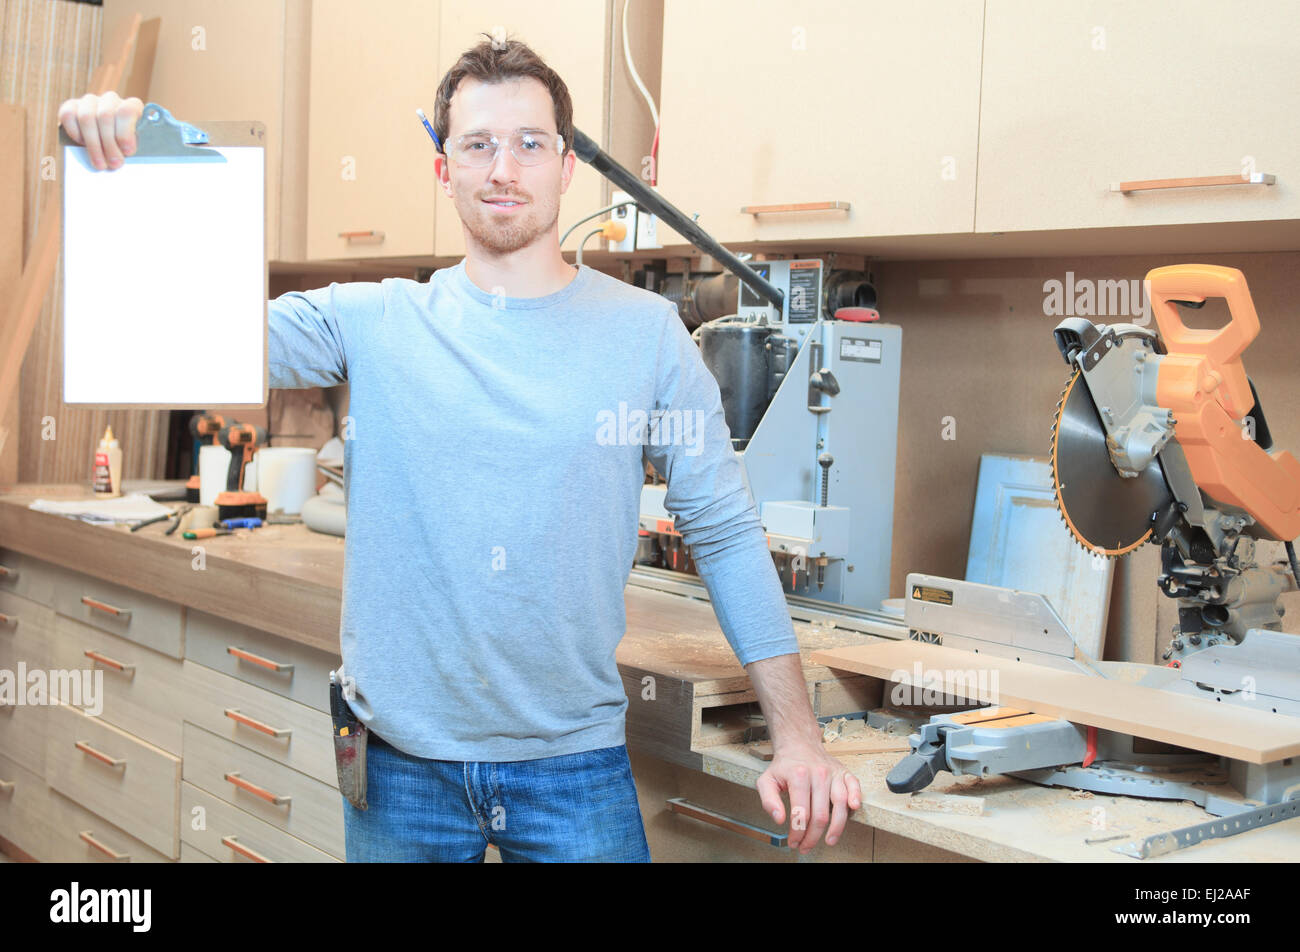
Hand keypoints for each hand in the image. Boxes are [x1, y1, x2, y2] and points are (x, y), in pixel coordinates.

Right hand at [56, 92, 144, 169]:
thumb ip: (129, 149)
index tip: (127, 152)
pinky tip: (82, 145)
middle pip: (105, 116)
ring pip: (86, 117)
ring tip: (100, 163)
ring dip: (93, 144)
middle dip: (109, 144)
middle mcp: (110, 99)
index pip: (127, 110)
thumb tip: (120, 159)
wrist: (104, 145)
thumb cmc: (123, 148)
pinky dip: (75, 133)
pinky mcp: (71, 106)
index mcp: (131, 105)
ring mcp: (89, 101)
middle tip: (114, 164)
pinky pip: (68, 116)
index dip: (126, 132)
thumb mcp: (133, 148)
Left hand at [757, 739, 861, 853]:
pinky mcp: (844, 772)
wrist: (799, 744)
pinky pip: (854, 786)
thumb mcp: (767, 780)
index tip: (794, 842)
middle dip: (813, 836)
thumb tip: (779, 819)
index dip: (797, 832)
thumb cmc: (784, 765)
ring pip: (840, 804)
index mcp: (798, 776)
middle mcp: (818, 774)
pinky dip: (856, 797)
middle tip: (806, 846)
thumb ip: (768, 801)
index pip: (800, 812)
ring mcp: (833, 773)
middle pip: (820, 814)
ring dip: (836, 827)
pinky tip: (853, 808)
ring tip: (829, 840)